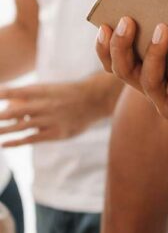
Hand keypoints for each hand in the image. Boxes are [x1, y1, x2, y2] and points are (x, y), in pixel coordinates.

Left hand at [0, 74, 119, 147]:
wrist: (93, 100)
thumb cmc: (66, 94)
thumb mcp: (48, 88)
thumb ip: (29, 96)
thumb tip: (8, 106)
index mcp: (41, 90)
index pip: (15, 92)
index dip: (2, 95)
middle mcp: (45, 104)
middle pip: (15, 111)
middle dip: (0, 117)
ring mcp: (50, 119)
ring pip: (21, 126)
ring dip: (3, 130)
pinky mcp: (56, 133)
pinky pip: (32, 138)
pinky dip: (17, 141)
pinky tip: (4, 144)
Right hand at [96, 18, 167, 137]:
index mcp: (152, 77)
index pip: (118, 66)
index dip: (106, 49)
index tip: (105, 24)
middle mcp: (156, 94)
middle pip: (125, 72)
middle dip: (121, 46)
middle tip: (128, 20)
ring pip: (149, 82)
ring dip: (153, 53)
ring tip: (162, 28)